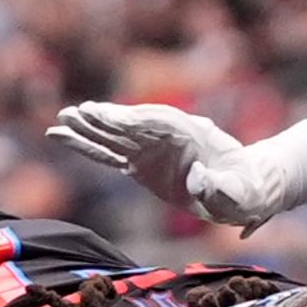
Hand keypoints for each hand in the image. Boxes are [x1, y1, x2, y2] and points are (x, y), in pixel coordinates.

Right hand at [46, 101, 286, 231]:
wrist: (244, 188)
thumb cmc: (245, 191)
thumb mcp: (240, 193)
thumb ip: (221, 188)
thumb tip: (198, 179)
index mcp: (192, 134)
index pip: (158, 123)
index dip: (132, 121)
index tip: (106, 118)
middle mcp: (168, 137)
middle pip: (132, 124)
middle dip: (105, 119)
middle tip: (76, 113)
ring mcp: (152, 150)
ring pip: (115, 137)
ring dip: (89, 129)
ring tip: (60, 121)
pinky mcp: (142, 165)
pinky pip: (110, 155)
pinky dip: (88, 148)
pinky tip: (65, 137)